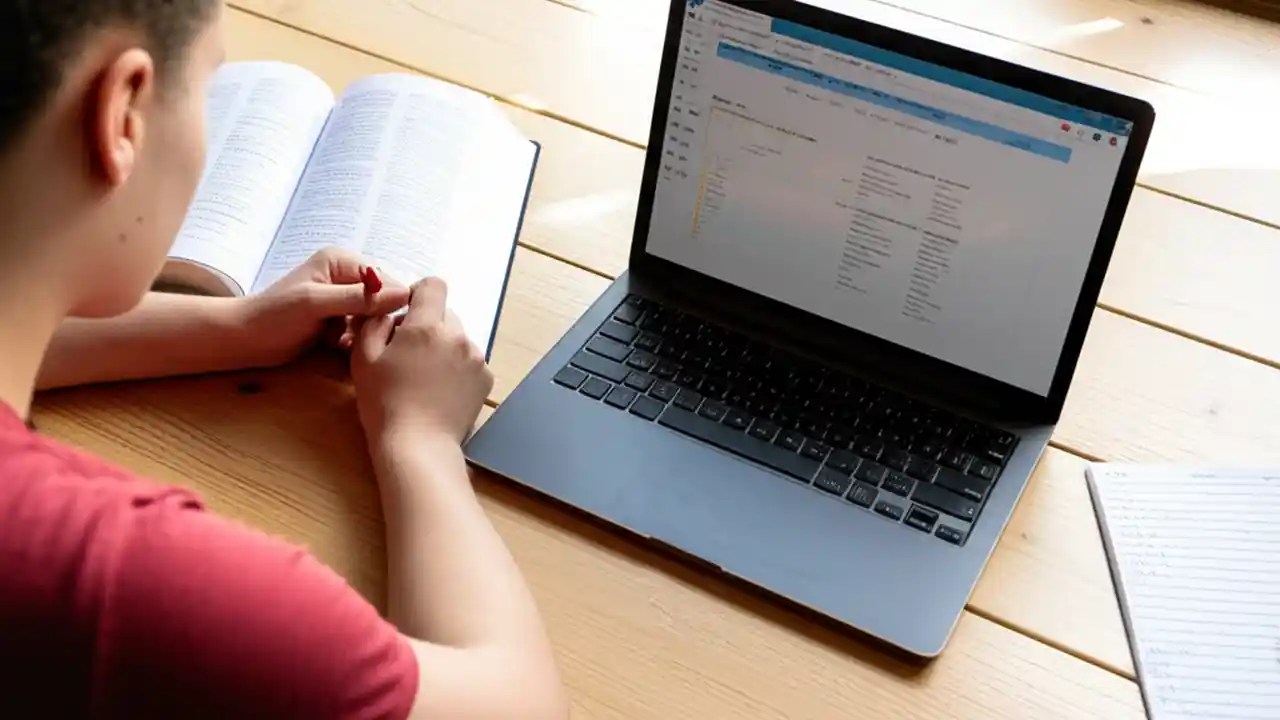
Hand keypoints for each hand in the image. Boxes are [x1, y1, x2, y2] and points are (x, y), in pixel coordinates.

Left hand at [240, 248, 410, 366]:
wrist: (245, 339)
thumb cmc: (274, 316)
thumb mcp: (316, 304)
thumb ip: (358, 298)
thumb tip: (402, 295)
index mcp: (342, 260)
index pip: (386, 280)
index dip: (388, 305)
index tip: (377, 328)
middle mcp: (347, 275)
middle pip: (383, 300)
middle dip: (372, 321)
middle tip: (351, 336)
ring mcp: (344, 297)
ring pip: (374, 318)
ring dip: (362, 334)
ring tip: (338, 342)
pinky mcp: (340, 317)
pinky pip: (362, 330)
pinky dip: (353, 341)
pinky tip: (335, 347)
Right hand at [352, 278, 493, 448]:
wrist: (418, 445)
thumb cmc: (384, 403)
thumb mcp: (364, 358)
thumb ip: (374, 323)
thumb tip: (389, 311)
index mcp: (427, 326)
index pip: (433, 286)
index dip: (418, 295)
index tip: (407, 315)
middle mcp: (457, 336)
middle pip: (445, 314)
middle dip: (428, 326)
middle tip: (409, 355)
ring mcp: (476, 358)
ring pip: (458, 339)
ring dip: (443, 348)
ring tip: (425, 378)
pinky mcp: (486, 378)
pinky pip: (470, 362)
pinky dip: (457, 369)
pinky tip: (441, 390)